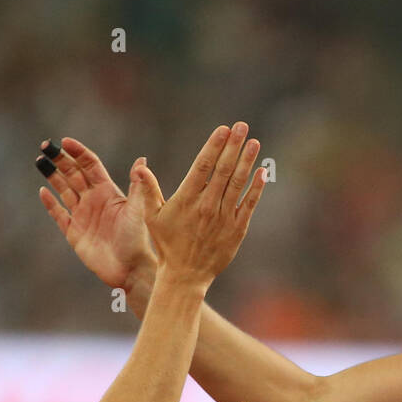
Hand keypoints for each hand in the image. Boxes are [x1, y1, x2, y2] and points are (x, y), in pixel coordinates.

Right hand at [37, 137, 154, 289]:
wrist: (129, 269)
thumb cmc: (137, 240)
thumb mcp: (137, 210)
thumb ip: (137, 185)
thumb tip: (142, 160)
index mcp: (108, 192)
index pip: (89, 166)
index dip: (77, 153)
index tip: (64, 141)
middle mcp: (94, 201)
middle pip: (73, 174)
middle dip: (60, 159)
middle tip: (45, 145)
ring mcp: (83, 216)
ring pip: (64, 190)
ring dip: (52, 175)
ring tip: (40, 160)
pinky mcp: (74, 233)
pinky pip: (59, 215)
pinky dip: (50, 204)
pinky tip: (42, 191)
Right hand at [135, 122, 266, 286]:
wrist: (186, 275)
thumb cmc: (167, 244)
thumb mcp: (152, 217)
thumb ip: (149, 190)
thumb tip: (140, 167)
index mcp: (187, 199)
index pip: (202, 166)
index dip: (214, 146)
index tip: (223, 129)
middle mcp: (207, 206)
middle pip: (223, 170)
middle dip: (233, 146)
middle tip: (241, 125)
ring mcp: (223, 218)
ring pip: (237, 184)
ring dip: (246, 161)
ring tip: (254, 142)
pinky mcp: (236, 230)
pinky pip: (248, 205)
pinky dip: (256, 188)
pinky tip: (262, 172)